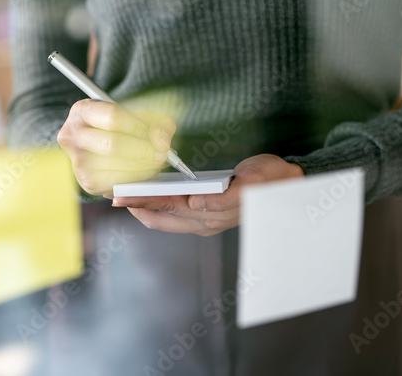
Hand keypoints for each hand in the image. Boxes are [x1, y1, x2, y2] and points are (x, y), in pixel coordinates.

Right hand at [57, 99, 176, 196]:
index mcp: (82, 111)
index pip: (113, 117)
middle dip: (143, 151)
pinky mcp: (85, 182)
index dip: (138, 128)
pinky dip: (136, 178)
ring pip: (115, 166)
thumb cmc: (123, 128)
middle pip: (112, 144)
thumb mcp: (140, 117)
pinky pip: (116, 182)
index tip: (157, 137)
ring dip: (144, 167)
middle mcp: (72, 135)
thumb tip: (162, 144)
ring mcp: (76, 160)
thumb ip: (158, 124)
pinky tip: (145, 171)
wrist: (102, 147)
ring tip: (157, 162)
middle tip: (163, 155)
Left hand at [113, 154, 303, 236]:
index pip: (168, 207)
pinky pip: (174, 215)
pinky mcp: (208, 214)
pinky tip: (148, 198)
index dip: (141, 201)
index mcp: (212, 213)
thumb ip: (225, 198)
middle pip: (160, 218)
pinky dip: (156, 207)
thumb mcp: (252, 183)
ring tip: (123, 197)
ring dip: (143, 209)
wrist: (290, 184)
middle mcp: (205, 221)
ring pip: (165, 219)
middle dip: (135, 207)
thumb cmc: (271, 180)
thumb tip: (196, 203)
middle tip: (110, 195)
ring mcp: (206, 220)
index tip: (119, 197)